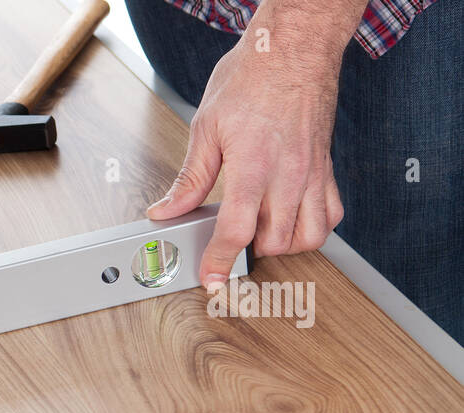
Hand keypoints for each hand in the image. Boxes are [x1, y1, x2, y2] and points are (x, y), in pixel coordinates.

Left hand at [146, 0, 364, 289]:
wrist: (294, 48)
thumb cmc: (252, 78)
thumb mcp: (206, 127)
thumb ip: (189, 178)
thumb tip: (165, 211)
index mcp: (254, 165)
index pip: (236, 231)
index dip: (219, 261)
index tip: (210, 278)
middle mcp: (290, 174)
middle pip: (276, 242)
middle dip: (251, 251)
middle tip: (229, 240)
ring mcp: (314, 173)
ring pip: (312, 236)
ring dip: (285, 245)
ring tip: (261, 230)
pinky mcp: (327, 167)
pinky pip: (333, 213)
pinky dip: (314, 227)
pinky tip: (290, 217)